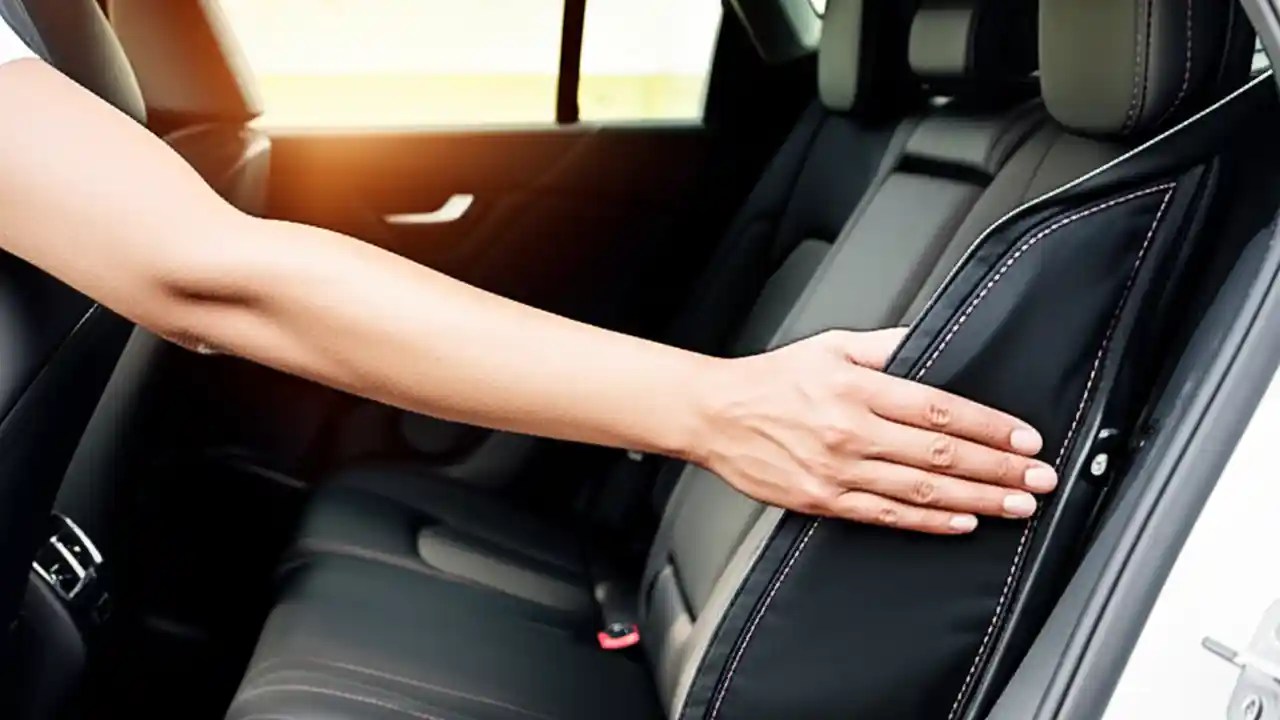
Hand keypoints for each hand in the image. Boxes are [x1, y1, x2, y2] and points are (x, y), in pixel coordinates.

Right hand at [688, 329, 1056, 534]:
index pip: (941, 409)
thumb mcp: (830, 345)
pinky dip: (930, 521)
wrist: (714, 415)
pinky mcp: (824, 500)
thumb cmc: (770, 380)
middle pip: (942, 452)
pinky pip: (887, 515)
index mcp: (858, 388)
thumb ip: (885, 346)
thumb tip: (931, 341)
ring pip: (923, 489)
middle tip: (1039, 477)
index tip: (1025, 437)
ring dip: (978, 498)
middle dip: (999, 467)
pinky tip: (964, 521)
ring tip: (1017, 504)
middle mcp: (852, 431)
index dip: (990, 426)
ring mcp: (839, 470)